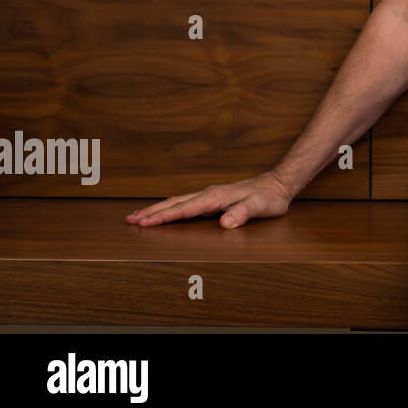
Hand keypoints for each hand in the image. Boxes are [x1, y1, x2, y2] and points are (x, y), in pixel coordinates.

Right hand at [124, 169, 295, 228]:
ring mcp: (210, 195)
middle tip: (129, 220)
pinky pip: (186, 203)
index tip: (144, 223)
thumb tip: (225, 223)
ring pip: (178, 202)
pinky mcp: (213, 199)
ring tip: (137, 217)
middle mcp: (209, 194)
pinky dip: (170, 208)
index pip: (184, 209)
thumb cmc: (269, 197)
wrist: (278, 184)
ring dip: (157, 209)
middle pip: (174, 203)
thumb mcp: (260, 206)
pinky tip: (164, 213)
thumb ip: (243, 213)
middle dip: (151, 212)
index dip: (164, 217)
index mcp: (215, 197)